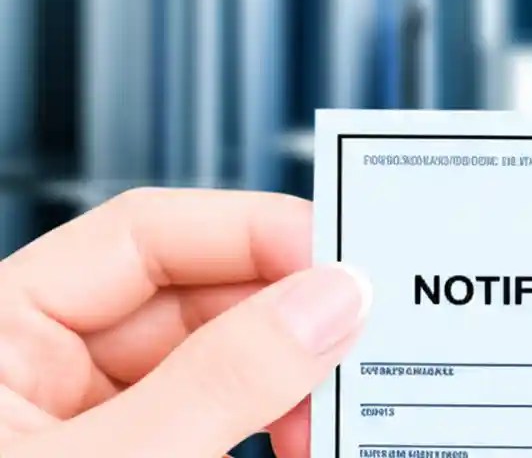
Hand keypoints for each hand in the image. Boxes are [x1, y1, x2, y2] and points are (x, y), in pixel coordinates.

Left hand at [0, 188, 370, 457]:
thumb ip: (219, 380)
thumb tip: (328, 300)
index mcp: (2, 331)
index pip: (144, 233)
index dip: (253, 234)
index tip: (339, 265)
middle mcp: (42, 368)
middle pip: (196, 297)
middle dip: (286, 323)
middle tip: (357, 345)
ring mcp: (86, 423)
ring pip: (217, 362)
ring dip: (289, 381)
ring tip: (329, 417)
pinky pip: (215, 420)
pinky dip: (271, 422)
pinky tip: (302, 439)